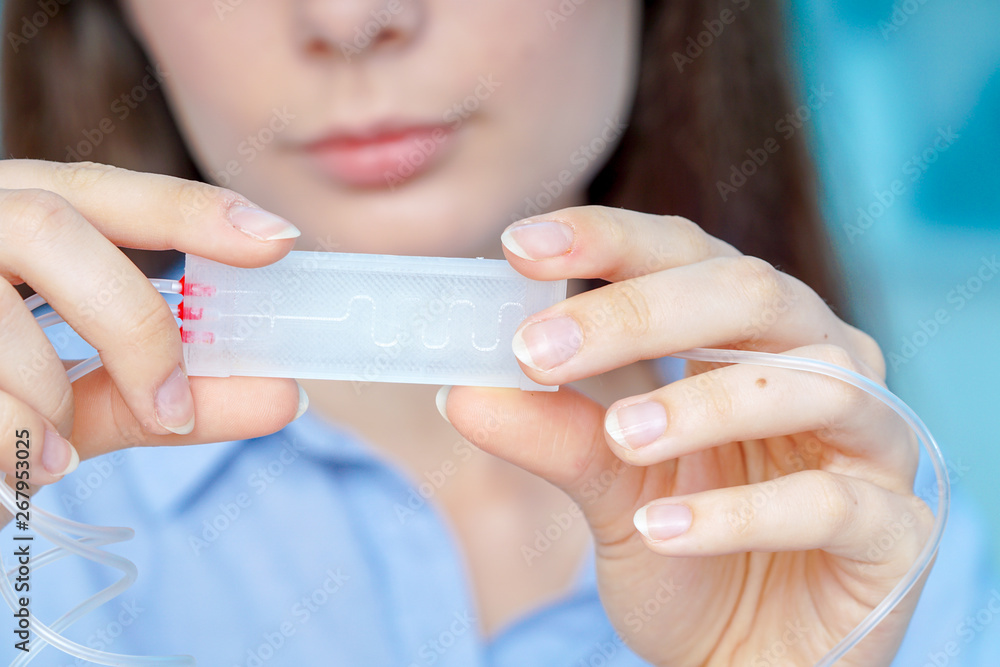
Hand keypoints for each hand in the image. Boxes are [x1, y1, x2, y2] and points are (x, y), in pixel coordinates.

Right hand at [0, 160, 303, 501]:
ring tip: (55, 462)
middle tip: (170, 407)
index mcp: (15, 218)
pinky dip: (1, 438)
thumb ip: (160, 396)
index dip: (193, 209)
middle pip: (56, 228)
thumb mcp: (70, 395)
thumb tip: (281, 396)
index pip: (109, 192)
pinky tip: (14, 481)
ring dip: (43, 399)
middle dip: (132, 326)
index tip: (277, 239)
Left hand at [441, 206, 932, 665]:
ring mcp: (870, 441)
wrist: (744, 656)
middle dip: (639, 313)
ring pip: (810, 383)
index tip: (519, 245)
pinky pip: (831, 504)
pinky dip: (741, 513)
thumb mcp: (607, 484)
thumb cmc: (686, 548)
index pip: (687, 254)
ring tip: (617, 439)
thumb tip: (462, 391)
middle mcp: (822, 362)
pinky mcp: (894, 531)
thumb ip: (551, 433)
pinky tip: (662, 529)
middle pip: (750, 295)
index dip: (608, 239)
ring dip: (701, 405)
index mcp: (751, 332)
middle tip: (539, 351)